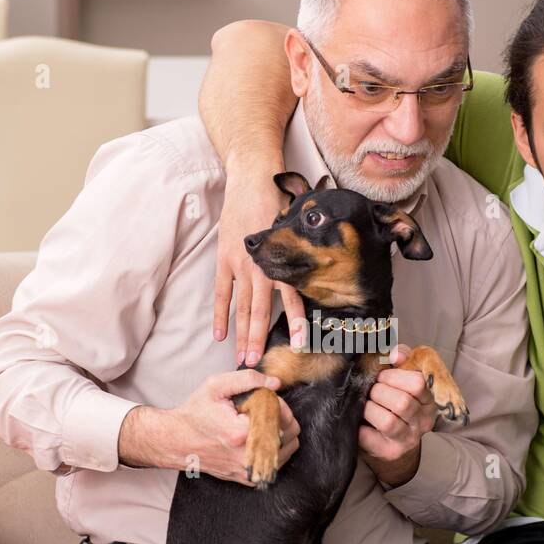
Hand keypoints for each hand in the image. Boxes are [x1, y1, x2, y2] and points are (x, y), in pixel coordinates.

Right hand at [119, 369, 299, 484]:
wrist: (177, 441)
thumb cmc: (195, 413)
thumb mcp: (216, 386)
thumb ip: (247, 379)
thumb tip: (275, 383)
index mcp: (241, 433)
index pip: (283, 417)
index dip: (278, 403)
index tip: (264, 399)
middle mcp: (247, 456)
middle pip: (291, 435)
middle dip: (283, 418)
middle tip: (263, 411)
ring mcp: (248, 470)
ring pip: (288, 450)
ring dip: (281, 434)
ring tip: (260, 423)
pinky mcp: (247, 478)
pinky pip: (276, 463)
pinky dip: (273, 449)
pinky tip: (257, 438)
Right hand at [212, 160, 306, 366]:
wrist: (252, 178)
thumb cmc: (280, 201)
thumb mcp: (299, 228)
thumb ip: (306, 253)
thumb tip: (324, 273)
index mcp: (283, 261)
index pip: (291, 299)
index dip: (295, 325)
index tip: (300, 347)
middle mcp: (262, 267)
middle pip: (261, 311)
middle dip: (259, 340)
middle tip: (258, 365)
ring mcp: (240, 265)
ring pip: (242, 307)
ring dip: (242, 334)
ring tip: (242, 357)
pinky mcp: (225, 260)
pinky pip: (221, 293)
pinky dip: (220, 315)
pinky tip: (220, 335)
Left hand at [358, 344, 437, 486]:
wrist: (393, 447)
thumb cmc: (395, 406)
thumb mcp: (403, 382)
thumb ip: (401, 362)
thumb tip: (394, 354)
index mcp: (428, 402)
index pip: (418, 384)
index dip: (394, 376)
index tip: (381, 376)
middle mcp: (421, 422)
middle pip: (402, 402)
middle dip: (379, 392)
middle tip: (371, 392)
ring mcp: (406, 440)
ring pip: (388, 421)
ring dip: (369, 409)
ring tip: (366, 406)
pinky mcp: (389, 452)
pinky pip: (369, 437)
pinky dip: (360, 427)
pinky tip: (361, 423)